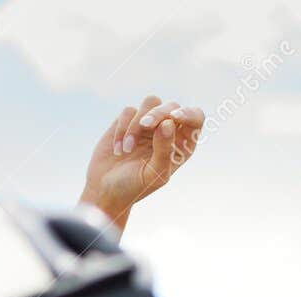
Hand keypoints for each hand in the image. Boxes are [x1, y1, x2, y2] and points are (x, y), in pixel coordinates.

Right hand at [80, 95, 203, 229]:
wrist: (104, 190)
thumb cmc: (133, 187)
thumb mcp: (153, 174)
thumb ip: (165, 150)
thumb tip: (169, 122)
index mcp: (182, 145)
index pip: (196, 119)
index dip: (189, 113)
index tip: (174, 117)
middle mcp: (168, 131)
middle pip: (172, 106)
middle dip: (159, 113)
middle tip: (145, 124)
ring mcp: (148, 125)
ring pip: (151, 102)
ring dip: (138, 123)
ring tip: (128, 148)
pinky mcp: (128, 121)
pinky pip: (128, 111)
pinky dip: (122, 129)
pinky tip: (118, 150)